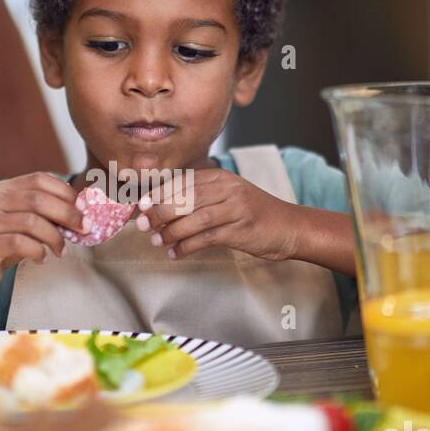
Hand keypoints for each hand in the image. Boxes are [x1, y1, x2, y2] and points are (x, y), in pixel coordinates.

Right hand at [0, 173, 86, 298]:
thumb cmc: (0, 246)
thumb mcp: (21, 223)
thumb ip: (44, 213)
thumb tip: (82, 211)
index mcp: (4, 189)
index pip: (40, 179)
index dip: (66, 192)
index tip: (85, 209)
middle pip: (39, 199)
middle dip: (68, 214)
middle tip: (83, 228)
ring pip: (32, 222)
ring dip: (55, 237)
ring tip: (61, 250)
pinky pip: (21, 243)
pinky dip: (38, 251)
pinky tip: (42, 258)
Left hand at [136, 168, 301, 260]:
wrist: (288, 227)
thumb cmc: (252, 213)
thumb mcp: (226, 196)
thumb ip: (198, 198)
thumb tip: (160, 208)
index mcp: (220, 177)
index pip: (182, 182)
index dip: (158, 194)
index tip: (140, 206)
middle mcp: (227, 189)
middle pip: (185, 198)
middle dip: (159, 212)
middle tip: (143, 225)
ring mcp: (235, 209)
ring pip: (193, 219)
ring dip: (171, 232)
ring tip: (157, 241)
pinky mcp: (240, 230)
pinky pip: (206, 238)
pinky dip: (187, 247)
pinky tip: (176, 253)